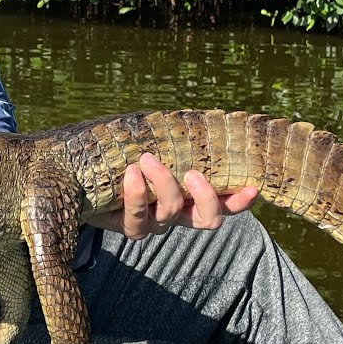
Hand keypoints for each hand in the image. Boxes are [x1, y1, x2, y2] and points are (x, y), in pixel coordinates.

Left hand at [87, 152, 258, 238]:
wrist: (89, 179)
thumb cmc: (128, 154)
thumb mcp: (155, 144)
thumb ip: (174, 139)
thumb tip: (193, 116)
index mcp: (192, 196)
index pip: (226, 204)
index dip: (241, 201)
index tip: (253, 187)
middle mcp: (179, 213)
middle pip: (208, 220)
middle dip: (206, 197)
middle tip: (193, 173)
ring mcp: (155, 223)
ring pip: (171, 213)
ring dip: (163, 183)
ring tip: (147, 159)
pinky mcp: (130, 227)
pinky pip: (138, 219)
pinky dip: (136, 194)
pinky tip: (131, 174)